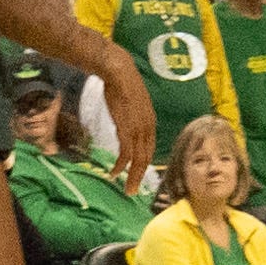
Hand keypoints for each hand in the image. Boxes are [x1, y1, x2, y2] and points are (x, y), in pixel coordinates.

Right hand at [92, 47, 156, 189]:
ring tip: (128, 189)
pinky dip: (121, 165)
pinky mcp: (127, 128)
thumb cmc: (123, 86)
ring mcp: (138, 129)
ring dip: (132, 176)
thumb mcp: (133, 105)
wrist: (120, 73)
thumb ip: (133, 118)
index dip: (145, 164)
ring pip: (138, 159)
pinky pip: (126, 153)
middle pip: (146, 158)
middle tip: (134, 191)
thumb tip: (128, 128)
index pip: (150, 149)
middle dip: (140, 176)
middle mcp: (148, 128)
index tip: (139, 175)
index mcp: (150, 122)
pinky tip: (115, 173)